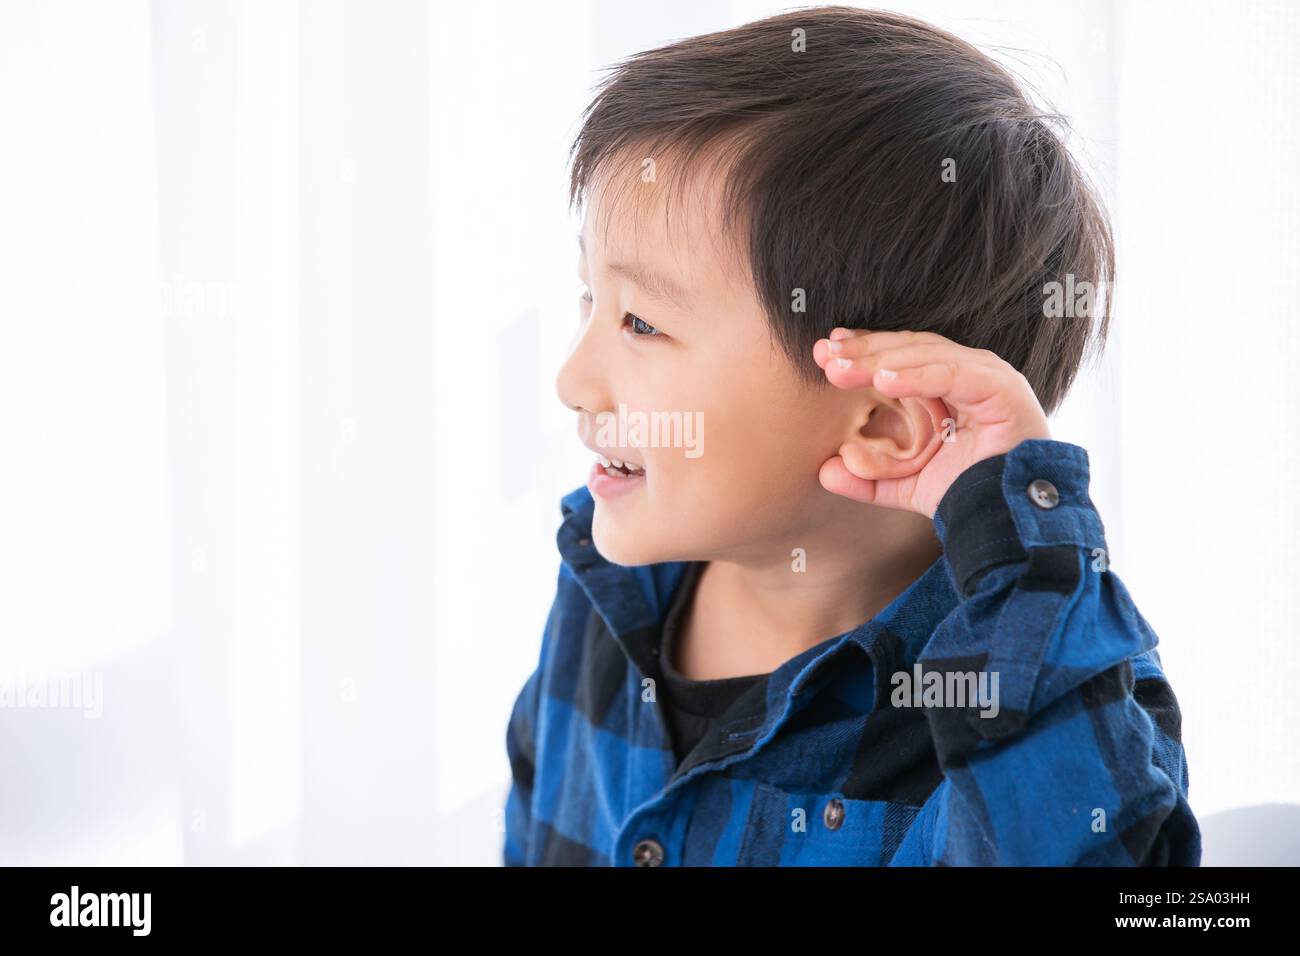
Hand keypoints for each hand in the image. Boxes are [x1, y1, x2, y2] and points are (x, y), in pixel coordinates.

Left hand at [812, 329, 1050, 516]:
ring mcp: (988, 376)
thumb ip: (867, 477)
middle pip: (909, 348)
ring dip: (880, 360)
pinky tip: (885, 381)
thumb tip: (824, 472)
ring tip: (841, 370)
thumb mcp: (906, 485)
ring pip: (927, 355)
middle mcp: (968, 372)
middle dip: (864, 351)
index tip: (824, 354)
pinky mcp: (1003, 389)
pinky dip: (918, 376)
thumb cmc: (967, 492)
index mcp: (947, 384)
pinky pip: (954, 374)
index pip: (900, 355)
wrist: (1009, 519)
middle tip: (822, 356)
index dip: (863, 351)